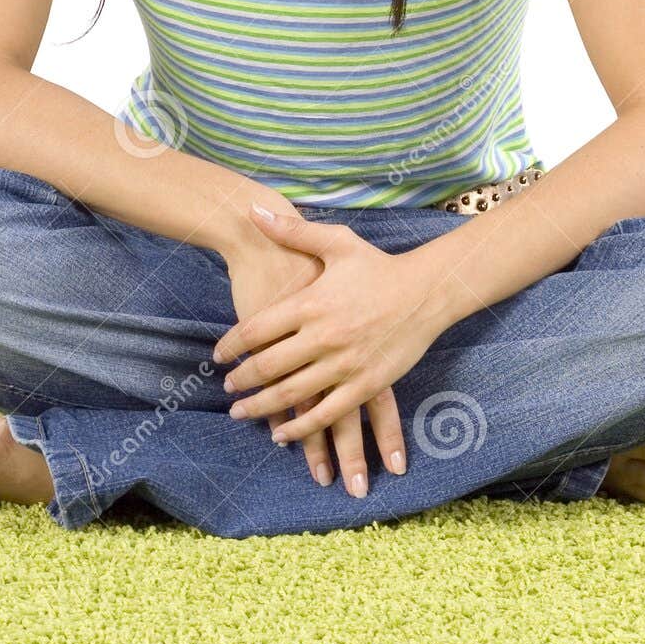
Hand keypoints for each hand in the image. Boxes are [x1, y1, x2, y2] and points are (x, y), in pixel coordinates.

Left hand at [218, 195, 359, 491]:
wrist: (427, 290)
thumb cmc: (379, 266)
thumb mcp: (337, 242)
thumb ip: (292, 230)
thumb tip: (252, 210)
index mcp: (311, 303)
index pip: (255, 330)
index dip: (230, 346)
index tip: (217, 356)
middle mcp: (324, 336)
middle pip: (267, 366)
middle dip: (241, 380)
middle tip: (227, 386)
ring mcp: (345, 364)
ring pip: (292, 394)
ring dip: (260, 406)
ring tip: (240, 412)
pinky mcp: (366, 384)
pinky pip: (326, 413)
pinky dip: (300, 427)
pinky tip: (281, 434)